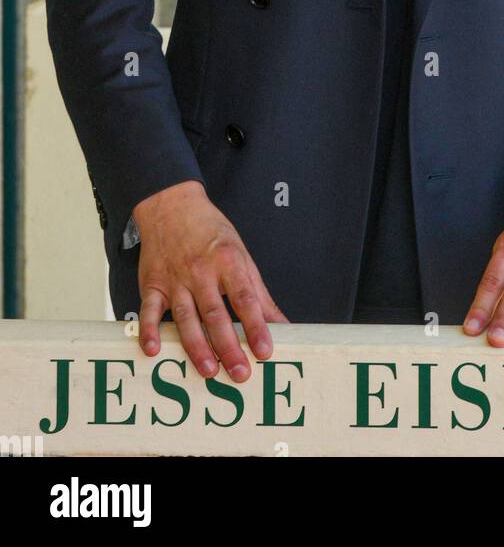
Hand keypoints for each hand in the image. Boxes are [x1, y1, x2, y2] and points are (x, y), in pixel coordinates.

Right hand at [133, 180, 289, 381]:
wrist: (172, 204)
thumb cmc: (211, 232)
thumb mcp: (241, 255)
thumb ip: (259, 294)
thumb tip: (282, 324)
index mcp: (228, 262)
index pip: (245, 299)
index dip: (256, 326)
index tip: (265, 350)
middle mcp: (201, 271)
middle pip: (215, 313)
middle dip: (228, 346)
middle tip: (240, 373)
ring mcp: (175, 279)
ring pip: (186, 316)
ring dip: (196, 346)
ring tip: (209, 370)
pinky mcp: (153, 283)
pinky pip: (148, 310)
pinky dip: (149, 330)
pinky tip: (153, 350)